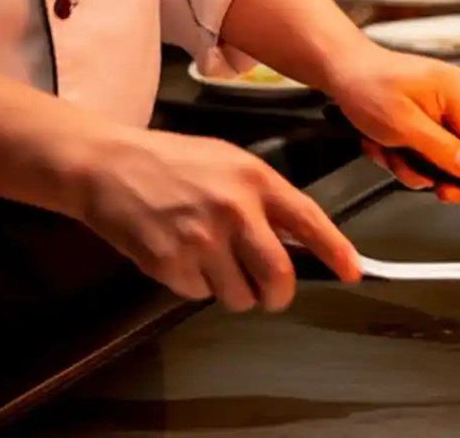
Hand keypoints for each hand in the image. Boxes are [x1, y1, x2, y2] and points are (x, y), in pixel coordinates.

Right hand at [68, 128, 360, 311]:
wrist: (108, 166)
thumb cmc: (171, 162)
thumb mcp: (229, 162)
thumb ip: (265, 197)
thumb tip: (297, 237)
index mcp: (255, 180)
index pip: (308, 221)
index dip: (336, 250)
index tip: (352, 271)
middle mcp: (234, 210)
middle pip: (278, 277)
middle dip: (277, 295)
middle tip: (269, 292)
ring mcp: (202, 240)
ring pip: (239, 296)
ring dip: (232, 291)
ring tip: (211, 261)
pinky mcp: (170, 263)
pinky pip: (199, 295)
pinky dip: (195, 285)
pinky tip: (180, 255)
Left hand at [325, 45, 459, 202]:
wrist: (340, 69)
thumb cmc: (366, 85)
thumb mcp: (402, 124)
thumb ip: (440, 149)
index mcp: (456, 92)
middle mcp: (454, 98)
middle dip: (438, 171)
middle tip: (432, 188)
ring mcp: (439, 109)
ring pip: (439, 157)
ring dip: (410, 164)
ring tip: (386, 151)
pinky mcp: (424, 118)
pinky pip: (423, 150)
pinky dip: (400, 155)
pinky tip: (381, 144)